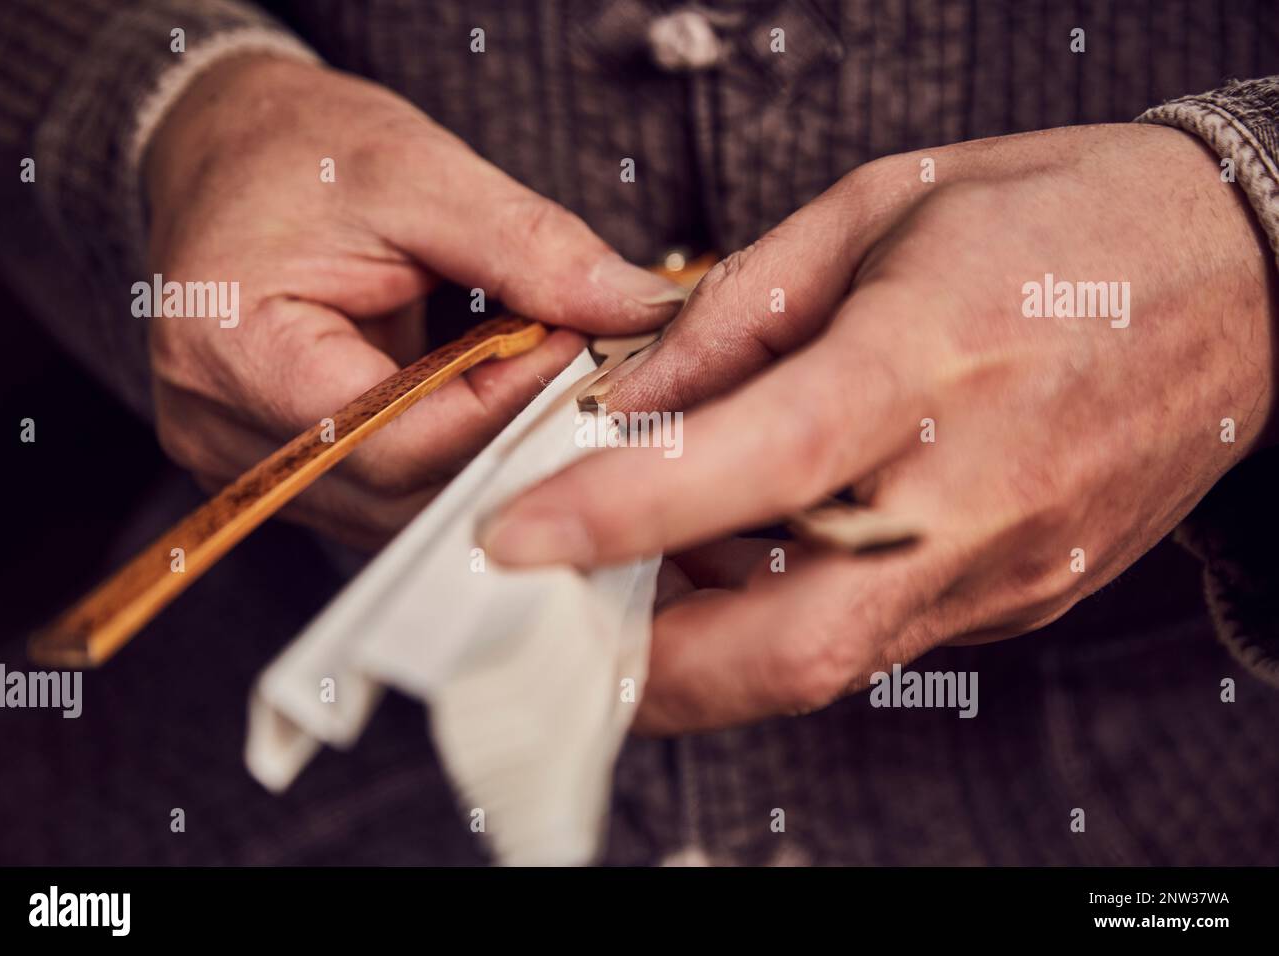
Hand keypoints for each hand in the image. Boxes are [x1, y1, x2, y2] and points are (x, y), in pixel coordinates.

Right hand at [143, 56, 682, 549]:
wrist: (227, 152)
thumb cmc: (301, 150)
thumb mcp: (419, 173)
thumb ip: (529, 247)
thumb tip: (636, 310)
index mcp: (233, 351)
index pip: (396, 438)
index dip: (503, 404)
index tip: (576, 347)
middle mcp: (217, 429)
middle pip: (399, 490)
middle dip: (503, 435)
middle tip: (575, 372)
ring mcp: (238, 463)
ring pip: (397, 508)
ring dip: (480, 453)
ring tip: (532, 380)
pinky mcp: (273, 470)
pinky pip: (381, 495)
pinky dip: (446, 457)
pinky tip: (484, 404)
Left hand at [481, 123, 1277, 732]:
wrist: (1247, 274)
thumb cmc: (1065, 215)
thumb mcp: (883, 207)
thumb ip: (740, 311)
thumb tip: (634, 394)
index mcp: (934, 358)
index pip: (759, 463)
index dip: (622, 513)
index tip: (512, 540)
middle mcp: (978, 491)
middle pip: (792, 644)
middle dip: (647, 665)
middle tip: (553, 619)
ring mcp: (1010, 563)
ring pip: (826, 663)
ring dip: (705, 648)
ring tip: (635, 575)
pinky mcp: (1024, 594)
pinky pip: (875, 635)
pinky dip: (783, 619)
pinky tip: (744, 560)